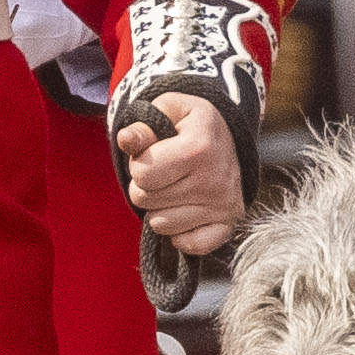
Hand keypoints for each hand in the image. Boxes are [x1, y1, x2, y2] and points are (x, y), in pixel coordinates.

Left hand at [119, 86, 245, 252]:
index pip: (142, 174)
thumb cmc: (190, 125)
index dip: (139, 163)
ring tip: (175, 188)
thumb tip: (126, 140)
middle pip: (146, 200)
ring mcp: (224, 206)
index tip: (155, 153)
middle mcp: (215, 180)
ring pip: (161, 225)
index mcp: (199, 147)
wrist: (228, 139)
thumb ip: (142, 124)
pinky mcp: (228, 225)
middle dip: (145, 186)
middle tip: (164, 172)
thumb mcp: (168, 109)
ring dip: (159, 208)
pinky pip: (189, 245)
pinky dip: (180, 233)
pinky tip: (185, 210)